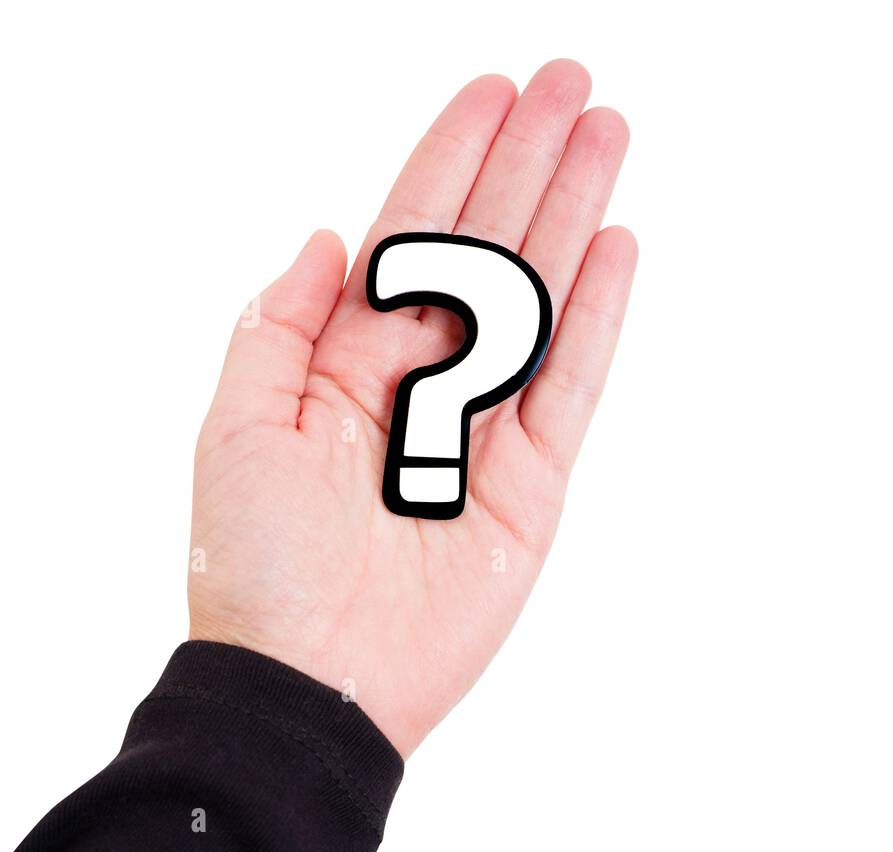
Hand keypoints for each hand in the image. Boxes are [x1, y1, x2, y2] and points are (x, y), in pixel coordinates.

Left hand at [188, 60, 635, 757]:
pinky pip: (572, 385)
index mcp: (346, 361)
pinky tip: (615, 247)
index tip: (493, 95)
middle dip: (528, 164)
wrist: (314, 681)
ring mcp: (485, 430)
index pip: (411, 238)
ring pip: (539, 301)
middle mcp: (424, 381)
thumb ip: (279, 326)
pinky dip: (595, 318)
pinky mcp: (535, 484)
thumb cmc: (255, 566)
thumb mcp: (235, 427)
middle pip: (487, 252)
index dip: (450, 161)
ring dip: (572, 215)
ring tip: (608, 137)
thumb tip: (327, 239)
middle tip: (575, 87)